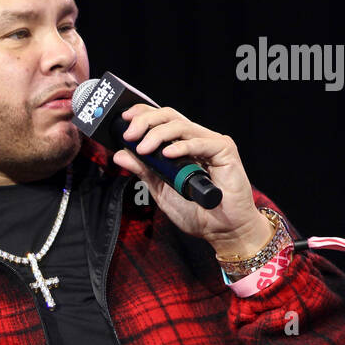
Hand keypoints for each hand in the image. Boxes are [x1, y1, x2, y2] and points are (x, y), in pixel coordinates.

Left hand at [111, 104, 270, 254]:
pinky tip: (167, 154)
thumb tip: (120, 154)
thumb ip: (143, 170)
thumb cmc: (196, 210)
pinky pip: (201, 143)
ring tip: (143, 149)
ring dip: (157, 135)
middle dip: (145, 121)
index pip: (161, 119)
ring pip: (181, 126)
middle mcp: (196, 139)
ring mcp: (211, 143)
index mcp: (181, 145)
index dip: (142, 114)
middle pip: (169, 116)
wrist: (222, 230)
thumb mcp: (160, 188)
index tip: (124, 119)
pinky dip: (182, 147)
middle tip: (129, 136)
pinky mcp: (225, 151)